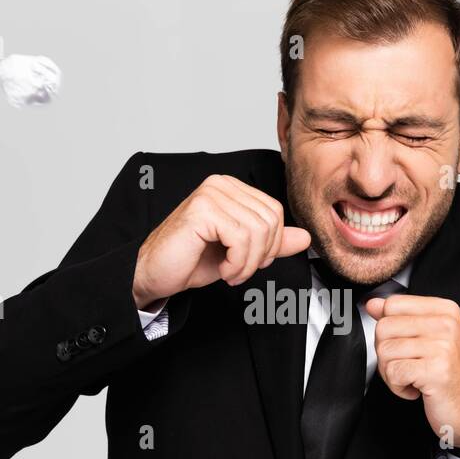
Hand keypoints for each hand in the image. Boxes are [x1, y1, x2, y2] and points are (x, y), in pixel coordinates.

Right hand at [132, 175, 310, 308]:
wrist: (155, 274)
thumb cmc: (191, 260)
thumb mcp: (241, 252)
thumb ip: (272, 243)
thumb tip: (305, 237)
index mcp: (232, 189)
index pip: (275, 211)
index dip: (271, 244)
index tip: (250, 261)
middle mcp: (221, 184)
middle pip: (270, 219)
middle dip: (261, 255)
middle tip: (238, 270)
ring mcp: (210, 194)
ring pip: (258, 231)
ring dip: (247, 263)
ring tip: (229, 271)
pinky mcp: (202, 210)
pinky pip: (241, 238)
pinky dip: (237, 263)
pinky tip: (221, 268)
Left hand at [364, 294, 459, 448]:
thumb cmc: (453, 377)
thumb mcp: (430, 339)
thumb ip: (402, 318)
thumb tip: (373, 304)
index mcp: (445, 311)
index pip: (392, 304)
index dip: (388, 330)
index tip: (404, 346)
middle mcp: (446, 324)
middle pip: (384, 327)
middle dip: (386, 354)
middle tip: (407, 367)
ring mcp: (443, 346)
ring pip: (385, 351)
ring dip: (392, 373)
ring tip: (413, 379)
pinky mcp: (436, 370)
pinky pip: (393, 372)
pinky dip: (398, 387)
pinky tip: (416, 389)